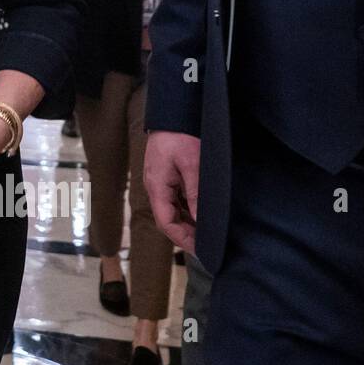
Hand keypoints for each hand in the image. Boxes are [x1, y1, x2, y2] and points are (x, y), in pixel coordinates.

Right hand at [144, 130, 199, 252]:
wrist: (172, 115)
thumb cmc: (180, 136)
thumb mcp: (192, 165)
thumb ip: (196, 195)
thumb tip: (202, 221)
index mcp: (157, 187)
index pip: (166, 222)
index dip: (182, 239)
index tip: (201, 249)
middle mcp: (155, 188)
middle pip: (167, 219)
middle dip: (186, 234)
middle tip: (208, 245)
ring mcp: (159, 182)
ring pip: (171, 211)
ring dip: (187, 223)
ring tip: (207, 232)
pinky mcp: (166, 176)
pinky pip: (175, 200)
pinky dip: (187, 210)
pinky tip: (201, 213)